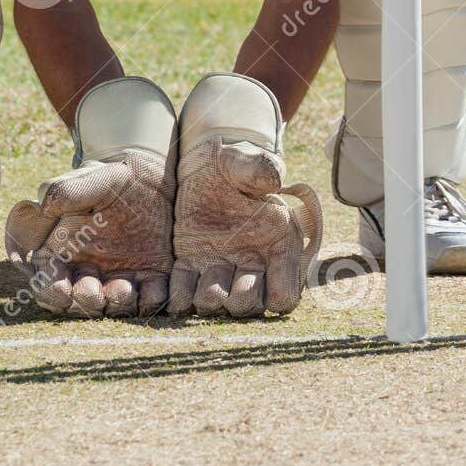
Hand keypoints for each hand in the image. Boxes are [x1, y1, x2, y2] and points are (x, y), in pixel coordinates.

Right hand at [5, 77, 175, 317]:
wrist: (148, 178)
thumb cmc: (110, 178)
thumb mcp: (91, 180)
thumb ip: (68, 192)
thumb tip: (44, 205)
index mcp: (64, 252)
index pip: (49, 282)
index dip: (51, 292)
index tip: (62, 291)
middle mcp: (89, 271)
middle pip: (80, 301)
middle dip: (86, 302)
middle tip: (95, 292)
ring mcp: (119, 277)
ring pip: (113, 305)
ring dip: (117, 304)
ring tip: (124, 288)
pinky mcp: (149, 278)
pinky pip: (149, 297)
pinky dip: (151, 299)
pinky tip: (154, 289)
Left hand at [168, 74, 321, 317]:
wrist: (204, 163)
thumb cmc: (234, 161)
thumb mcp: (245, 162)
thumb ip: (259, 170)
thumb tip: (273, 180)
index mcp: (279, 242)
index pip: (287, 288)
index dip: (279, 293)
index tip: (258, 276)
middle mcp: (254, 263)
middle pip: (253, 303)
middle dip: (240, 301)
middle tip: (225, 285)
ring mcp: (223, 268)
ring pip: (221, 302)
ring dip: (211, 300)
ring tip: (205, 285)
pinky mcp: (193, 265)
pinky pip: (188, 291)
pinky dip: (183, 296)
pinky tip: (178, 292)